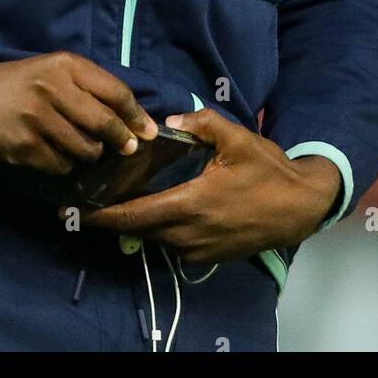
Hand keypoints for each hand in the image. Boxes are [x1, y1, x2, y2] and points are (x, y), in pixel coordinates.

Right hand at [0, 51, 157, 174]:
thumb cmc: (14, 83)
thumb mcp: (50, 71)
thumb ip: (86, 88)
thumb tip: (130, 119)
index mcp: (64, 66)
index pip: (115, 91)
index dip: (136, 115)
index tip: (149, 132)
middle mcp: (53, 89)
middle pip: (104, 123)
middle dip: (122, 141)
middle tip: (127, 149)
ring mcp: (38, 119)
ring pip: (86, 149)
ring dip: (89, 154)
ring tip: (79, 147)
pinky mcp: (25, 146)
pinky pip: (61, 165)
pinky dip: (63, 164)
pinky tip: (52, 153)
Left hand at [61, 107, 341, 262]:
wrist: (301, 207)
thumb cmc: (268, 171)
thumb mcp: (237, 138)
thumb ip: (201, 124)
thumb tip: (169, 119)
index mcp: (190, 205)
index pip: (134, 216)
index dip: (102, 217)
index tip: (75, 211)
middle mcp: (189, 235)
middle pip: (139, 231)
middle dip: (112, 219)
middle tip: (88, 202)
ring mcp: (200, 250)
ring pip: (155, 239)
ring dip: (137, 225)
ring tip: (118, 202)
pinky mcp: (210, 258)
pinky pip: (174, 246)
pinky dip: (159, 231)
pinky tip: (157, 210)